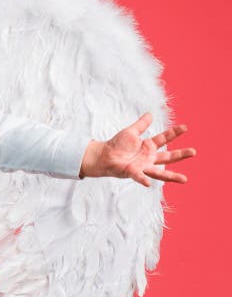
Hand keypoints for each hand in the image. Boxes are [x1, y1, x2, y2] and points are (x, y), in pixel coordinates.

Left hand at [80, 112, 195, 186]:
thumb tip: (150, 114)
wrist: (103, 156)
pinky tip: (148, 183)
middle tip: (194, 152)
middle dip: (181, 155)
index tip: (185, 127)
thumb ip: (141, 125)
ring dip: (171, 176)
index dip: (174, 133)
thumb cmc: (117, 145)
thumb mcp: (131, 132)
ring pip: (160, 172)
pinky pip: (139, 176)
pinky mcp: (132, 172)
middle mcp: (148, 158)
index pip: (164, 139)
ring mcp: (142, 166)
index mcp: (148, 147)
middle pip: (168, 156)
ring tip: (184, 179)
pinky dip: (143, 179)